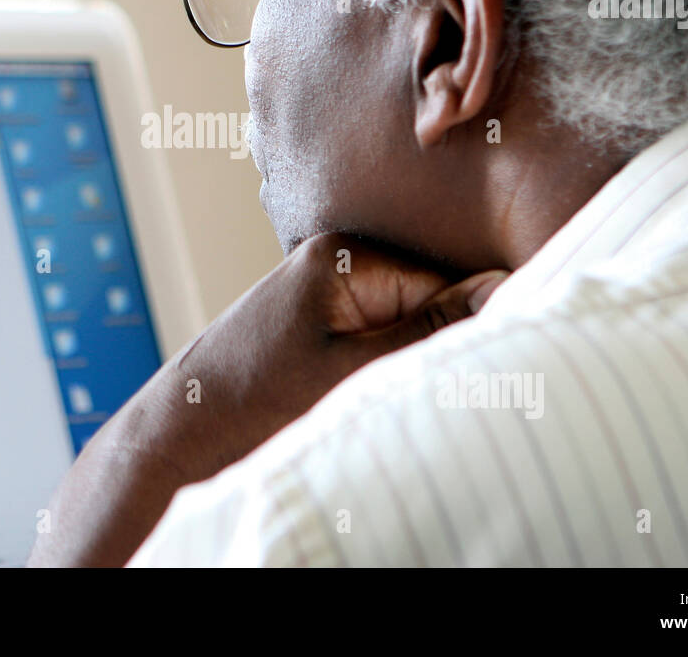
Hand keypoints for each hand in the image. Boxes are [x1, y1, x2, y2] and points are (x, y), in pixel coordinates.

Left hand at [26, 232, 506, 566]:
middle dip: (448, 343)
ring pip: (408, 322)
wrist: (182, 431)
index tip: (505, 363)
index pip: (446, 281)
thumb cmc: (254, 401)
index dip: (478, 323)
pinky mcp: (322, 323)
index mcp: (345, 257)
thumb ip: (427, 332)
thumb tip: (501, 290)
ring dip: (420, 360)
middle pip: (429, 299)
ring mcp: (329, 291)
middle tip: (467, 392)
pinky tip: (388, 397)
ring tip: (412, 397)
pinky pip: (380, 338)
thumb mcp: (350, 371)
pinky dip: (392, 367)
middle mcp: (339, 261)